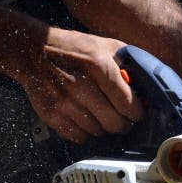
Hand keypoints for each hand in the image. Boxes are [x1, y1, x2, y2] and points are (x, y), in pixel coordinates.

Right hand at [17, 29, 144, 142]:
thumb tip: (149, 85)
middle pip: (115, 124)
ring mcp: (65, 103)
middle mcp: (82, 87)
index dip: (138, 113)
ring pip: (98, 132)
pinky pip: (79, 137)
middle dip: (123, 123)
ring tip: (101, 114)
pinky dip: (86, 132)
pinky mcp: (52, 115)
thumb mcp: (106, 45)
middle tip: (122, 118)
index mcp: (99, 67)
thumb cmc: (74, 48)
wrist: (32, 51)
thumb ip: (129, 64)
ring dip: (104, 127)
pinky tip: (85, 118)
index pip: (129, 105)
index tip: (138, 113)